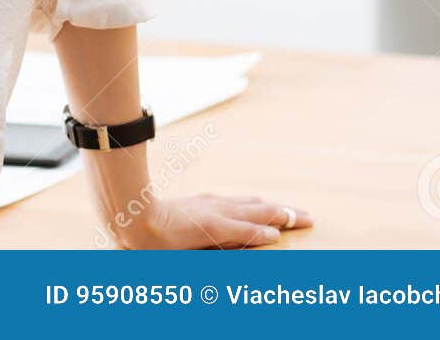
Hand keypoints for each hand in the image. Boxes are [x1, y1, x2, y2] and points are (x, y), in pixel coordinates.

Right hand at [116, 194, 312, 249]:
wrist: (130, 217)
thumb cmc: (148, 220)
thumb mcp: (176, 219)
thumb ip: (193, 220)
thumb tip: (205, 227)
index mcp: (209, 206)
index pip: (246, 206)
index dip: (269, 209)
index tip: (287, 211)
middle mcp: (215, 206)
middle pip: (258, 208)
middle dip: (284, 211)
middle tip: (309, 216)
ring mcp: (213, 216)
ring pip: (255, 215)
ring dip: (280, 216)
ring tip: (302, 218)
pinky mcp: (208, 227)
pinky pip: (238, 231)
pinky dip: (256, 232)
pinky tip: (274, 235)